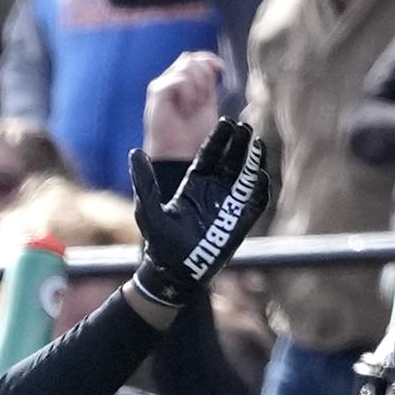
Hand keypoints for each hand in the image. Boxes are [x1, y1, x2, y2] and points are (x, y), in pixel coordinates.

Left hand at [127, 117, 272, 310]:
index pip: (210, 154)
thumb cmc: (160, 242)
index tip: (227, 121)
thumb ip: (144, 182)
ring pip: (246, 175)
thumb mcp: (147, 210)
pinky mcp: (242, 220)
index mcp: (195, 183)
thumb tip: (134, 153)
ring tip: (257, 143)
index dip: (220, 138)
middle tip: (245, 126)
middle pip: (231, 159)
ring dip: (253, 159)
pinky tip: (261, 176)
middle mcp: (214, 189)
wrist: (175, 272)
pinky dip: (261, 188)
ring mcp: (230, 203)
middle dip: (239, 142)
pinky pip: (257, 200)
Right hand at [142, 50, 223, 161]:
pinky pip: (179, 79)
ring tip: (193, 105)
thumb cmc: (191, 135)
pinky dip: (188, 92)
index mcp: (181, 84)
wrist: (180, 153)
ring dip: (197, 85)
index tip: (221, 69)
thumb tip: (213, 64)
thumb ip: (208, 82)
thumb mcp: (207, 102)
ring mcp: (162, 87)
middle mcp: (169, 82)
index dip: (208, 59)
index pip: (194, 58)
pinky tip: (185, 108)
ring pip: (186, 65)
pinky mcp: (157, 92)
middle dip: (204, 76)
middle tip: (203, 99)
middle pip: (190, 59)